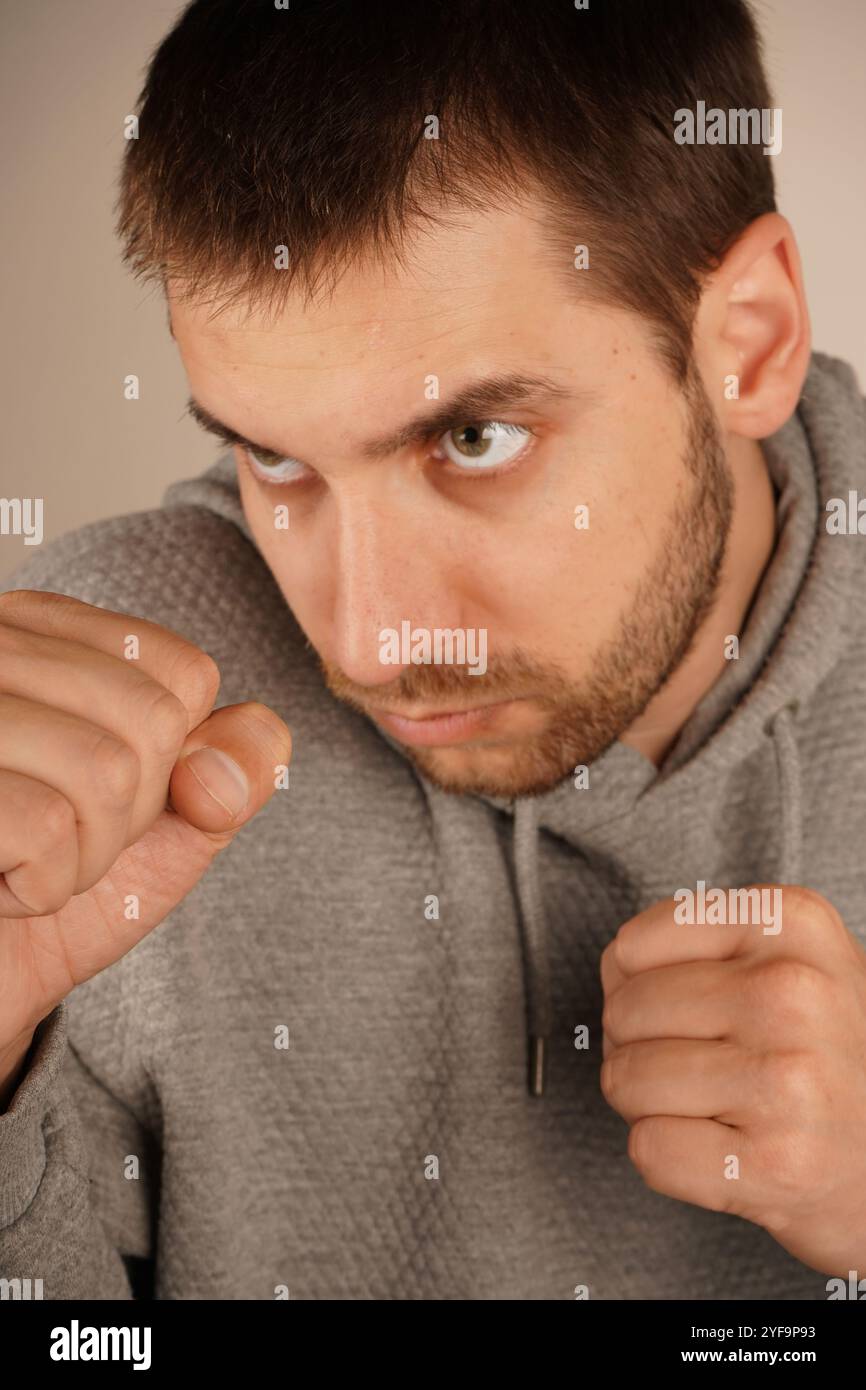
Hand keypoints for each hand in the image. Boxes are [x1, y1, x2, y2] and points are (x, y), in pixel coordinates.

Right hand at [0, 590, 290, 1056]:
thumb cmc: (50, 879)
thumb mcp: (170, 824)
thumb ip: (234, 768)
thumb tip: (219, 769)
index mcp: (46, 632)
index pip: (185, 674)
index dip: (170, 764)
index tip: (97, 796)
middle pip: (154, 721)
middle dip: (129, 817)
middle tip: (57, 840)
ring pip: (106, 770)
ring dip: (84, 858)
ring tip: (22, 859)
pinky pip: (44, 828)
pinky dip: (39, 889)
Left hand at [600, 885, 865, 1275]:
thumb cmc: (817, 1049)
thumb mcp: (781, 957)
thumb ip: (692, 941)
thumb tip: (612, 970)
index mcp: (791, 924)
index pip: (632, 946)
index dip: (635, 985)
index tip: (688, 1010)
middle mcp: (793, 994)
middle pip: (623, 1013)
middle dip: (636, 1046)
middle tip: (699, 1065)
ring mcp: (787, 1082)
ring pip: (625, 1080)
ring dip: (649, 1105)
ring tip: (712, 1107)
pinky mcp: (776, 1166)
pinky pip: (649, 1150)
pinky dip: (668, 1159)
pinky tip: (721, 1150)